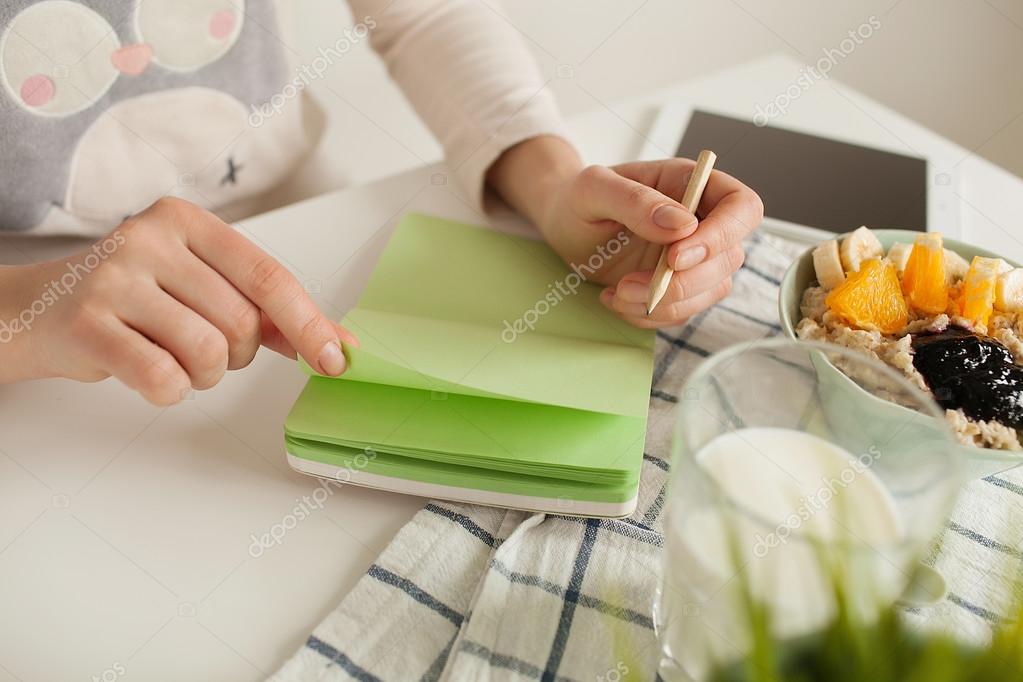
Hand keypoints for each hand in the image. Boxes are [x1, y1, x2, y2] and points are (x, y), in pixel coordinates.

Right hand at [0, 197, 355, 404]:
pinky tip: (148, 373)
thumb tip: (335, 343)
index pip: (268, 276)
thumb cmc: (133, 300)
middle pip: (242, 324)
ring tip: (173, 358)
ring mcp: (115, 279)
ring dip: (204, 376)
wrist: (37, 311)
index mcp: (187, 222)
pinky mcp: (88, 324)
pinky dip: (169, 390)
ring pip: (208, 353)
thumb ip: (264, 309)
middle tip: (202, 347)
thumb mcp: (200, 286)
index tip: (336, 358)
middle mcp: (150, 239)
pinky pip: (164, 378)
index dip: (308, 323)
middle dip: (237, 355)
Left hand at [487, 137, 763, 328]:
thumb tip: (681, 223)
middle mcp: (701, 220)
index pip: (741, 208)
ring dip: (664, 303)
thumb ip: (635, 200)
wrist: (562, 225)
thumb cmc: (577, 198)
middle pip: (729, 258)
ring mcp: (693, 256)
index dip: (722, 236)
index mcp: (689, 184)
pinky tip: (616, 298)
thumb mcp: (593, 189)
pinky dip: (649, 314)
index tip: (675, 257)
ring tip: (618, 292)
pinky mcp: (677, 285)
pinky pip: (682, 311)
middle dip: (682, 282)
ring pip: (711, 291)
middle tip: (630, 284)